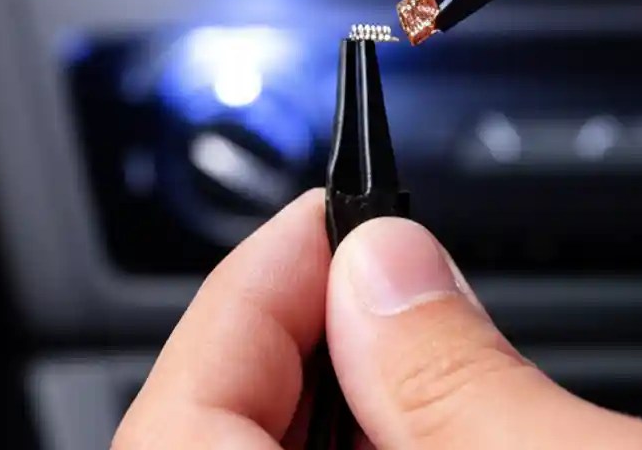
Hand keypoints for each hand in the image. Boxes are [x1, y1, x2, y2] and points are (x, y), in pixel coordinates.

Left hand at [113, 190, 641, 448]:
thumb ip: (456, 373)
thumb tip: (384, 262)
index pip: (184, 408)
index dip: (255, 285)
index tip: (327, 213)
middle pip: (214, 430)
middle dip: (309, 332)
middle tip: (392, 265)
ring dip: (349, 397)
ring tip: (432, 343)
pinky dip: (383, 444)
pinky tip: (443, 424)